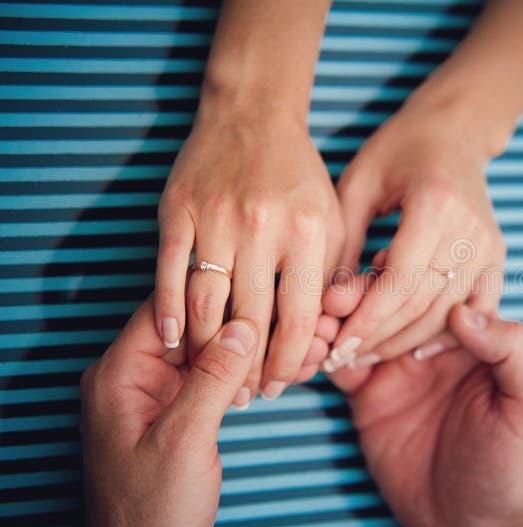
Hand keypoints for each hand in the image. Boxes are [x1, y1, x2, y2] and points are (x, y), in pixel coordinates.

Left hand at [80, 297, 258, 526]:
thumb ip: (212, 380)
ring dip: (245, 352)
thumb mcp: (183, 441)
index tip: (255, 300)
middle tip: (281, 328)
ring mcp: (157, 394)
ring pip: (207, 352)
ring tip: (286, 350)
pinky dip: (241, 375)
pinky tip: (271, 373)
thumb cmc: (150, 511)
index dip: (211, 301)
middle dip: (237, 328)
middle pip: (190, 328)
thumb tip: (244, 328)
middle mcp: (134, 376)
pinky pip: (212, 378)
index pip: (165, 310)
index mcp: (118, 374)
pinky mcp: (179, 410)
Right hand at [155, 105, 343, 402]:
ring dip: (207, 351)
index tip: (282, 384)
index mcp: (308, 230)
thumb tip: (327, 334)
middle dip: (248, 368)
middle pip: (250, 320)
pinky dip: (166, 312)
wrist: (252, 115)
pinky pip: (167, 272)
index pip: (299, 318)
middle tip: (246, 395)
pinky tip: (173, 341)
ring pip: (206, 304)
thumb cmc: (299, 176)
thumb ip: (334, 271)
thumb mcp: (333, 217)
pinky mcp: (177, 209)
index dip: (289, 361)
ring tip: (211, 377)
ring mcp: (215, 217)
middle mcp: (263, 226)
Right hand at [322, 277, 522, 526]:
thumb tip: (464, 309)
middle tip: (339, 298)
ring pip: (362, 327)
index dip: (411, 276)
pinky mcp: (369, 394)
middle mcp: (432, 344)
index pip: (440, 291)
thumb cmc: (510, 467)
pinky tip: (309, 350)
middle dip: (365, 294)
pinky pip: (341, 364)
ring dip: (336, 319)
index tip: (383, 266)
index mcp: (474, 338)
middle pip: (394, 302)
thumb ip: (511, 352)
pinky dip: (320, 353)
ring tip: (320, 322)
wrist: (468, 523)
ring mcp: (397, 367)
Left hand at [328, 95, 505, 366]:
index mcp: (435, 203)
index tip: (338, 344)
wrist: (453, 131)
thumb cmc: (398, 150)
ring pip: (448, 313)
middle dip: (381, 337)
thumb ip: (344, 241)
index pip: (400, 280)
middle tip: (344, 356)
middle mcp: (470, 228)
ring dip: (406, 340)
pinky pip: (477, 309)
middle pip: (424, 303)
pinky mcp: (496, 254)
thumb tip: (329, 304)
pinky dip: (448, 333)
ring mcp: (489, 243)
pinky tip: (417, 349)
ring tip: (367, 353)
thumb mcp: (358, 183)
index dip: (368, 319)